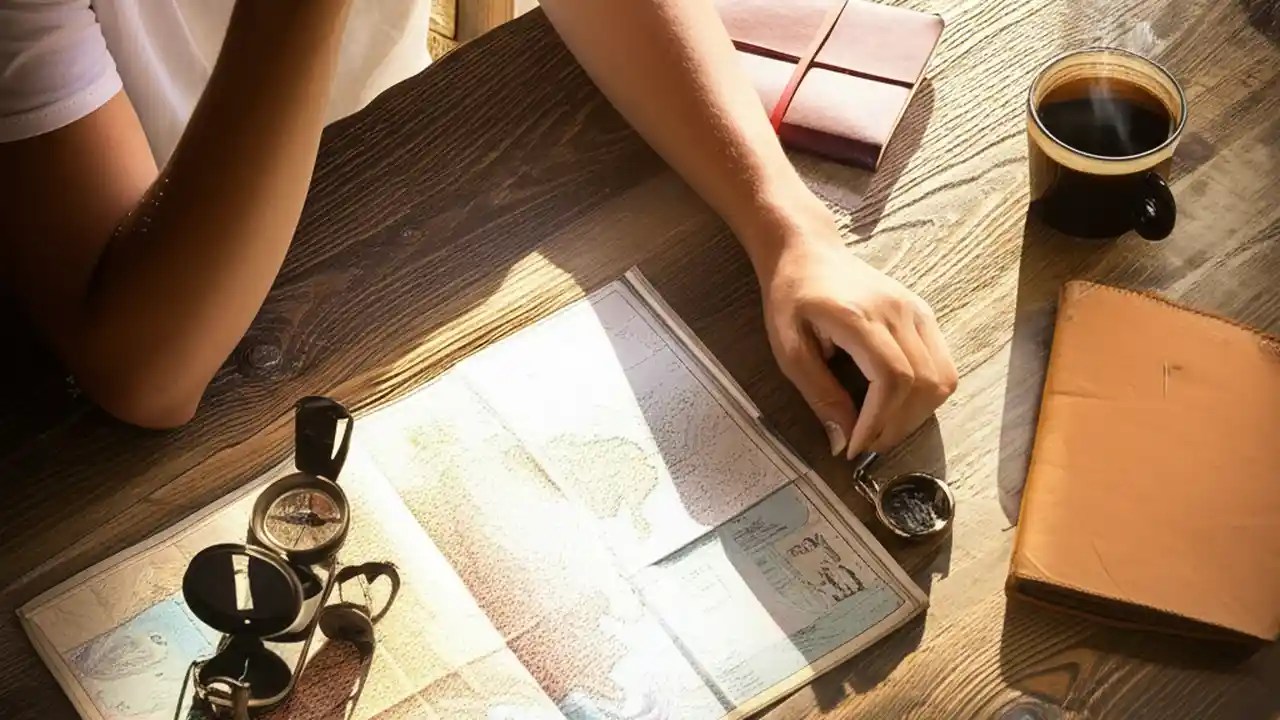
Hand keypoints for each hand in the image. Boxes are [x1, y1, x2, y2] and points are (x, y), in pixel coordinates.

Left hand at [752, 222, 957, 458]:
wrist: (809, 252)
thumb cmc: (792, 297)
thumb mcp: (788, 348)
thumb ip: (818, 394)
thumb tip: (841, 442)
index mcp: (859, 316)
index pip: (892, 378)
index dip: (879, 421)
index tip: (855, 447)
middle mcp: (897, 311)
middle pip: (922, 383)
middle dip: (897, 425)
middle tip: (867, 443)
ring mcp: (916, 310)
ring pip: (941, 378)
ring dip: (917, 415)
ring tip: (883, 428)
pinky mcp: (924, 314)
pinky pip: (943, 365)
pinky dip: (927, 396)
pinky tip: (898, 406)